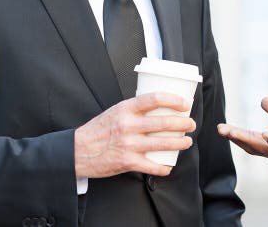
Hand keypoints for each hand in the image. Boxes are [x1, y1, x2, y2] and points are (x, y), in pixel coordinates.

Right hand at [74, 92, 195, 177]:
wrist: (77, 151)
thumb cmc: (98, 130)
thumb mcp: (115, 112)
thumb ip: (134, 110)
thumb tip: (159, 108)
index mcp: (126, 108)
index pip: (155, 98)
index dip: (174, 100)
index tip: (185, 103)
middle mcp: (128, 125)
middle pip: (164, 122)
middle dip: (183, 124)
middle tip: (190, 124)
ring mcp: (128, 144)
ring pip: (163, 143)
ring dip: (180, 143)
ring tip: (186, 142)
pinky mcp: (127, 162)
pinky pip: (152, 166)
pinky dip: (163, 168)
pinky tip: (168, 166)